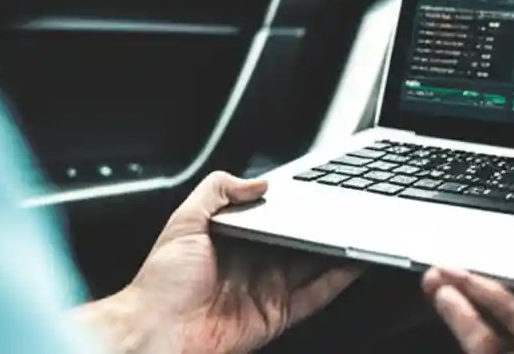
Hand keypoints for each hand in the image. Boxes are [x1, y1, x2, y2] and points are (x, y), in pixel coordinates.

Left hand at [76, 171, 362, 353]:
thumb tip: (258, 182)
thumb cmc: (160, 283)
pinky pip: (315, 295)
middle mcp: (254, 265)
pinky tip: (353, 264)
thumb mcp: (184, 221)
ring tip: (360, 231)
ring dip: (337, 252)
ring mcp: (268, 290)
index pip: (275, 220)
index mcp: (234, 242)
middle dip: (323, 227)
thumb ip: (218, 192)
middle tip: (347, 210)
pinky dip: (337, 281)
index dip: (297, 208)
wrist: (154, 332)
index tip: (320, 193)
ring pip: (314, 267)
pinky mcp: (277, 314)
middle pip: (299, 242)